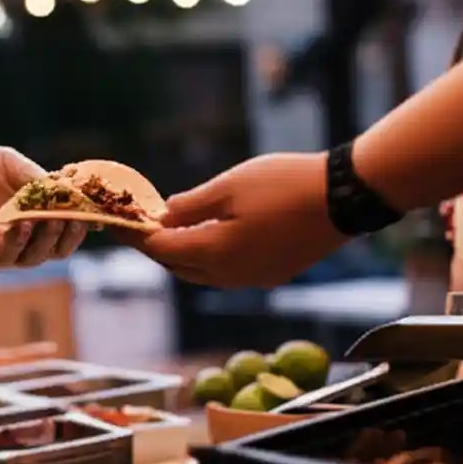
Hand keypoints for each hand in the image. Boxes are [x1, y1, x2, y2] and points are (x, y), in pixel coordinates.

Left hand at [0, 144, 87, 266]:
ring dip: (47, 239)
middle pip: (57, 248)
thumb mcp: (8, 163)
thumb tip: (66, 189)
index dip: (82, 223)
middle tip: (74, 218)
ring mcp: (0, 246)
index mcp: (33, 215)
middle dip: (70, 235)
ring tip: (47, 219)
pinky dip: (17, 243)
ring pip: (36, 256)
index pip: (66, 228)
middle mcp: (21, 235)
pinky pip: (5, 256)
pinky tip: (20, 224)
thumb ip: (34, 177)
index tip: (93, 210)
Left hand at [124, 153, 348, 287]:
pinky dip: (209, 260)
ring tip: (169, 233)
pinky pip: (228, 274)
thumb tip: (164, 216)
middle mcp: (231, 276)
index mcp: (215, 253)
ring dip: (182, 257)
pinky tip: (209, 239)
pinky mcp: (273, 275)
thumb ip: (192, 204)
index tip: (118, 223)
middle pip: (179, 267)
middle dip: (156, 249)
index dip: (136, 237)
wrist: (344, 198)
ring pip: (204, 275)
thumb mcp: (230, 185)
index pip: (161, 249)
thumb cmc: (286, 184)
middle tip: (139, 228)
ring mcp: (254, 279)